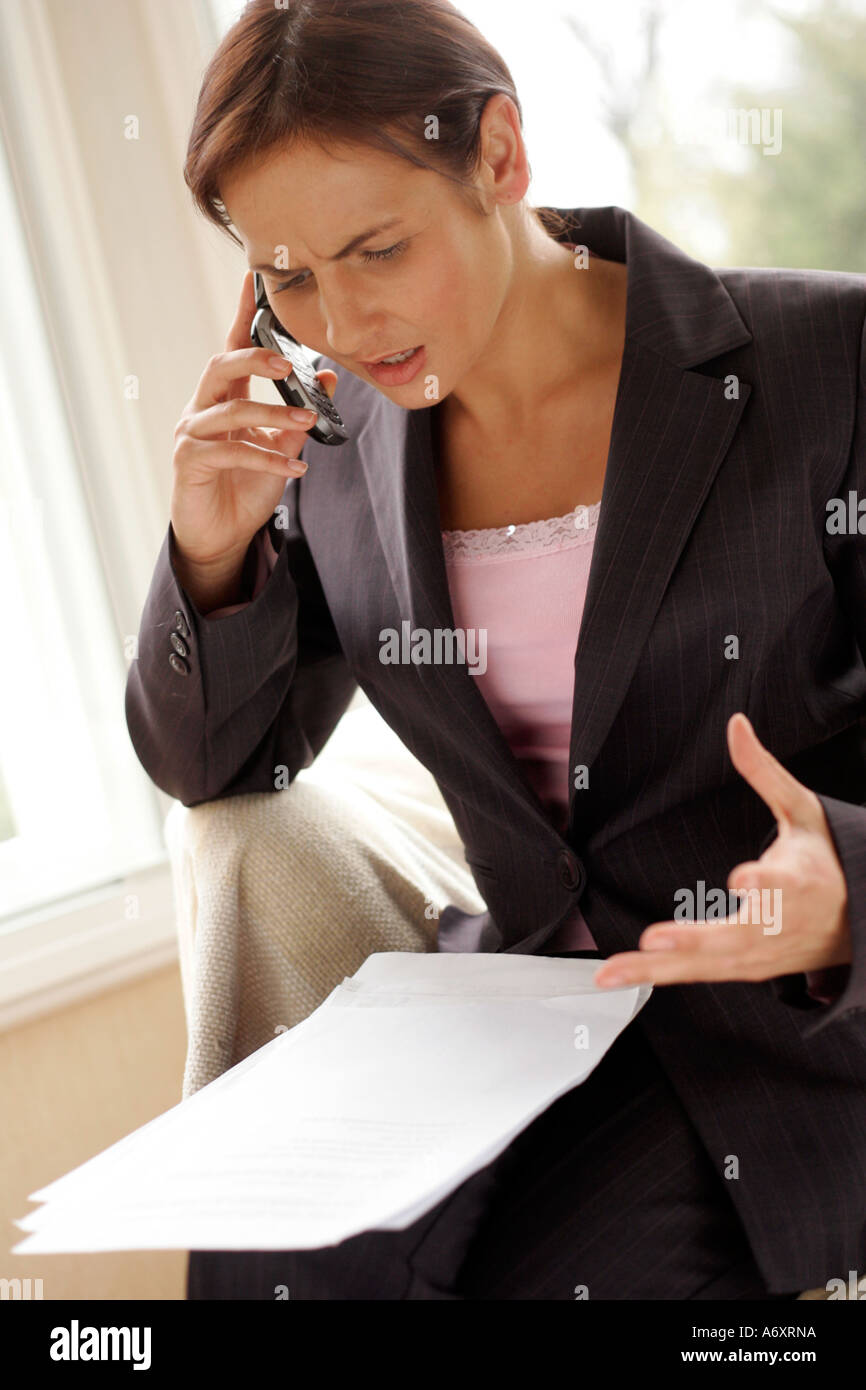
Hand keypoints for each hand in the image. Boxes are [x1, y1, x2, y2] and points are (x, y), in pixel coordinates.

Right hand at [170, 269, 337, 569]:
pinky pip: (231, 452)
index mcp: (223, 398)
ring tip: (308, 421)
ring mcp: (191, 435)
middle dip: (254, 358)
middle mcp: (202, 409)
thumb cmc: (246, 486)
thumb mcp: (281, 447)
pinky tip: (298, 468)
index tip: (253, 277)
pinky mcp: (189, 463)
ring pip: (230, 411)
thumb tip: (328, 376)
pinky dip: (269, 458)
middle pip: (220, 366)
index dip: (242, 312)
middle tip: (288, 363)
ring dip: (273, 414)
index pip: (231, 347)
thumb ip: (299, 414)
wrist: (222, 535)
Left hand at [594, 712, 851, 989]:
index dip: (766, 883)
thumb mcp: (802, 811)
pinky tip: (618, 976)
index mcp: (800, 880)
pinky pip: (695, 975)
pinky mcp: (742, 969)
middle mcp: (778, 923)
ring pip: (708, 965)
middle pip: (738, 935)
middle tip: (658, 939)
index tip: (745, 877)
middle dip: (696, 940)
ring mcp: (759, 953)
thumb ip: (764, 771)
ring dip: (660, 968)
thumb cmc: (822, 861)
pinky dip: (656, 978)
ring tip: (618, 969)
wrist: (853, 922)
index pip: (785, 884)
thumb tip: (736, 725)